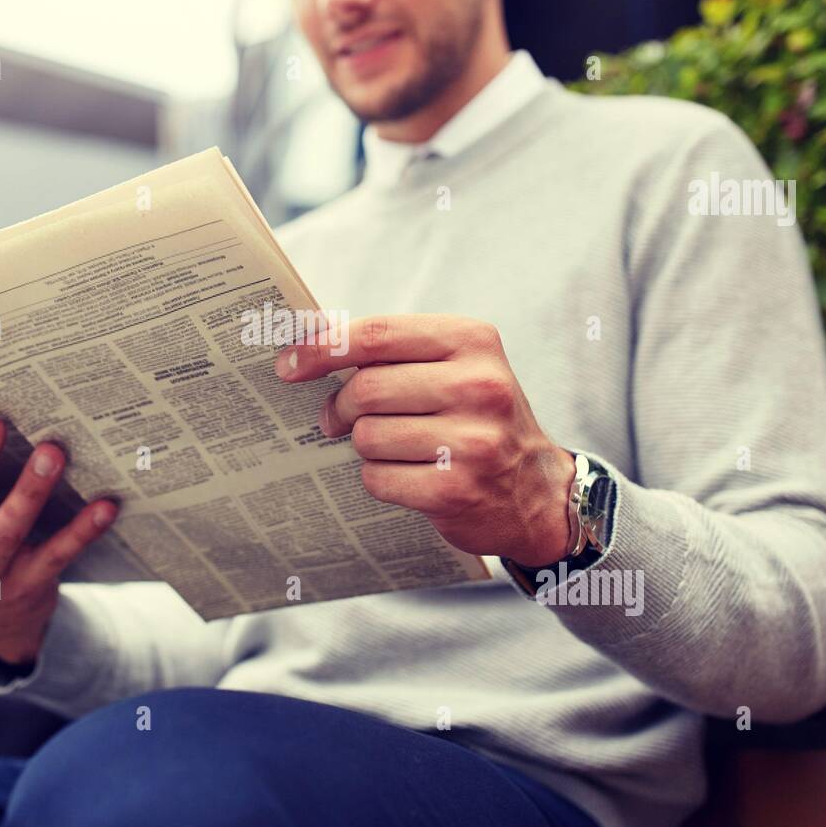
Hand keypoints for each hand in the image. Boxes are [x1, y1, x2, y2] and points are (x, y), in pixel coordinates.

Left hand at [276, 314, 575, 565]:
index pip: (376, 335)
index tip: (288, 365)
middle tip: (337, 418)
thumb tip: (309, 341)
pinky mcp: (457, 490)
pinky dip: (379, 479)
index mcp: (472, 340)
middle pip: (366, 388)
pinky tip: (405, 476)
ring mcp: (472, 441)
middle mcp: (479, 385)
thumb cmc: (475, 417)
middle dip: (340, 406)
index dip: (322, 349)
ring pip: (368, 436)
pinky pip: (378, 479)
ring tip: (386, 448)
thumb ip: (394, 350)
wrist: (537, 491)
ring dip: (363, 446)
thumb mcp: (454, 366)